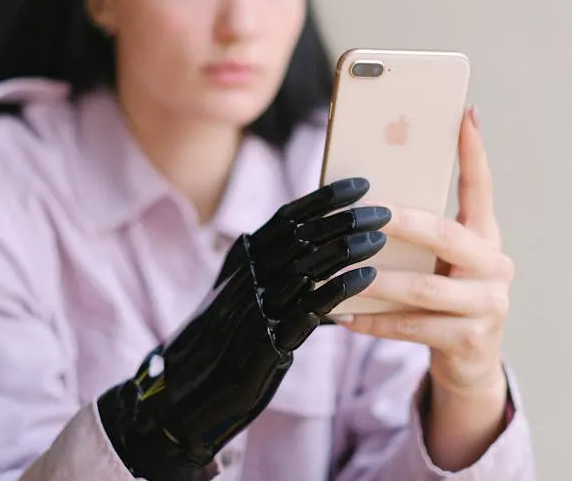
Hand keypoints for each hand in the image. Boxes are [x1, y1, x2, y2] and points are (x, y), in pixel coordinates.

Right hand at [97, 178, 389, 480]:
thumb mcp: (239, 289)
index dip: (325, 198)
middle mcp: (249, 276)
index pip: (288, 217)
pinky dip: (339, 290)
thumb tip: (313, 237)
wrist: (189, 387)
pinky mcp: (267, 341)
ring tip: (379, 238)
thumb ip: (268, 263)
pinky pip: (309, 310)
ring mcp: (257, 307)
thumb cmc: (223, 335)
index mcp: (243, 258)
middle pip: (302, 237)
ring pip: (306, 267)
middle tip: (382, 210)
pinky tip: (366, 278)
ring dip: (346, 249)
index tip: (360, 184)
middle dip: (344, 219)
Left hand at [340, 107, 512, 393]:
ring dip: (378, 279)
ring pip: (425, 287)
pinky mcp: (471, 340)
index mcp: (485, 236)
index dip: (474, 152)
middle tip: (363, 212)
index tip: (464, 114)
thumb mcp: (439, 260)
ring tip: (340, 272)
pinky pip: (414, 326)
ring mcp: (488, 305)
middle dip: (401, 222)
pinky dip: (375, 320)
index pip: (481, 187)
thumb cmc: (444, 296)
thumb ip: (418, 233)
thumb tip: (363, 199)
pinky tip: (344, 315)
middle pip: (446, 236)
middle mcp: (495, 265)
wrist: (471, 360)